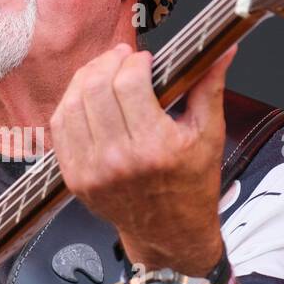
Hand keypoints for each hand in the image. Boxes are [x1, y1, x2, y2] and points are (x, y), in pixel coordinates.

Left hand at [49, 41, 237, 270]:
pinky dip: (70, 103)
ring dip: (86, 78)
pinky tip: (86, 95)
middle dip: (109, 62)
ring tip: (104, 71)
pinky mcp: (75, 178)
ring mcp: (92, 171)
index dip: (135, 61)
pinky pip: (60, 128)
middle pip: (97, 89)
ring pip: (73, 104)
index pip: (129, 83)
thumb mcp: (209, 135)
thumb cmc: (192, 186)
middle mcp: (119, 160)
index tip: (145, 60)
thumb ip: (210, 87)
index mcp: (155, 147)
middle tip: (122, 58)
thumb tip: (222, 50)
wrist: (170, 233)